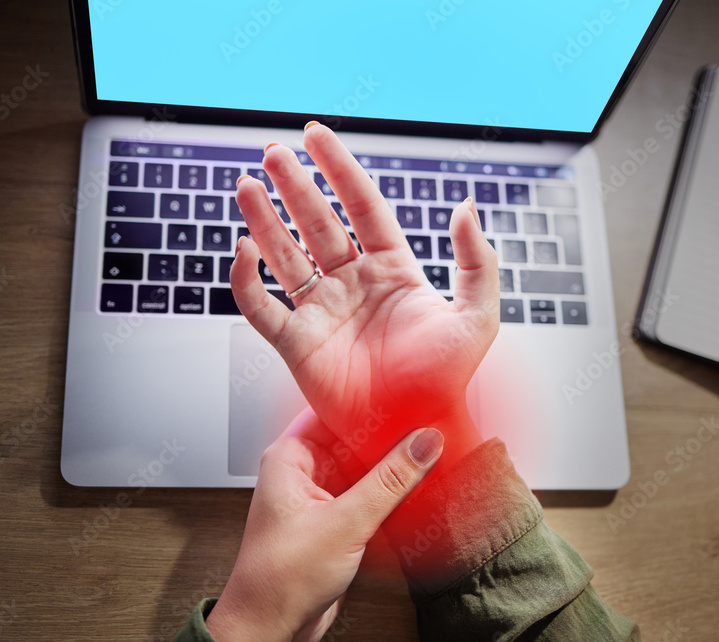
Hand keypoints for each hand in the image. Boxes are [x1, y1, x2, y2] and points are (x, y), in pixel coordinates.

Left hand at [205, 408, 443, 641]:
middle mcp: (304, 472)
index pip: (334, 410)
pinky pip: (369, 496)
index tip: (408, 394)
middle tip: (430, 423)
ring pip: (365, 468)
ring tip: (433, 450)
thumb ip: (389, 482)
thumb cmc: (277, 579)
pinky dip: (392, 493)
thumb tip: (423, 444)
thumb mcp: (343, 524)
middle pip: (354, 438)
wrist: (270, 630)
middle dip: (390, 434)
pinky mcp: (336, 521)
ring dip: (395, 466)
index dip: (370, 400)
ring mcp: (321, 497)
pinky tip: (420, 487)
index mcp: (291, 457)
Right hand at [231, 122, 498, 471]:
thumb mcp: (477, 316)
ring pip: (285, 256)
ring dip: (265, 220)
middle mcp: (354, 284)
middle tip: (272, 153)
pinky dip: (247, 280)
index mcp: (393, 270)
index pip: (362, 206)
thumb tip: (464, 208)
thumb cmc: (449, 381)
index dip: (339, 168)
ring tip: (247, 186)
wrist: (417, 428)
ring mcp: (323, 312)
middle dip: (294, 186)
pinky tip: (242, 250)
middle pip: (317, 222)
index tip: (315, 135)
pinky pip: (262, 307)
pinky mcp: (298, 345)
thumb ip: (476, 261)